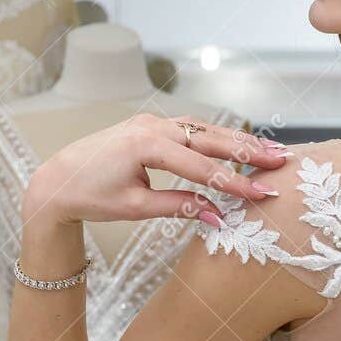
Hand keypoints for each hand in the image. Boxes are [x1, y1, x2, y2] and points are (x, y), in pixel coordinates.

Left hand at [22, 113, 290, 230]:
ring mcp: (152, 122)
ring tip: (269, 150)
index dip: (234, 182)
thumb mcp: (135, 207)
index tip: (262, 193)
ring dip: (237, 141)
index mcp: (146, 145)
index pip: (201, 167)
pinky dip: (216, 137)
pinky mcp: (151, 125)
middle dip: (248, 151)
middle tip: (281, 160)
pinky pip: (191, 129)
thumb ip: (178, 207)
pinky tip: (238, 144)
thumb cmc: (91, 196)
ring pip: (204, 130)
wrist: (58, 178)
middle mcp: (152, 126)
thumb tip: (217, 218)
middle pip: (210, 139)